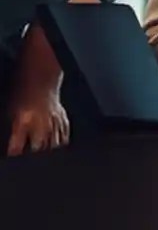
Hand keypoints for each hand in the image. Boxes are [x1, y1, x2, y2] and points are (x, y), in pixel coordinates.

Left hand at [6, 24, 69, 155]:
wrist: (41, 74)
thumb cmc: (21, 90)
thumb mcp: (9, 111)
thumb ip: (12, 131)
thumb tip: (12, 148)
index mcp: (23, 122)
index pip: (16, 149)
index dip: (13, 158)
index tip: (12, 164)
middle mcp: (41, 124)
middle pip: (38, 151)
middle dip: (33, 160)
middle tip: (29, 168)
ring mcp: (54, 123)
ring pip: (53, 147)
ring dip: (47, 156)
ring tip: (44, 164)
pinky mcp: (64, 120)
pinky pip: (63, 138)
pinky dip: (59, 146)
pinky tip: (56, 151)